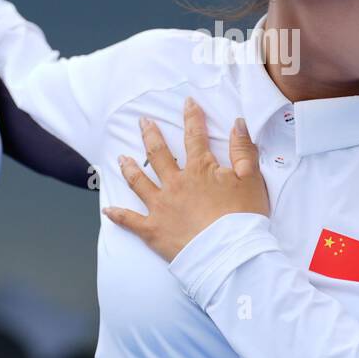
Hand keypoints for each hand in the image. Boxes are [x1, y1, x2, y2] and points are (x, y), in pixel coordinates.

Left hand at [103, 97, 269, 261]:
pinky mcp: (153, 230)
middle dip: (150, 134)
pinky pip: (130, 221)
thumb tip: (238, 123)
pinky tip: (107, 210)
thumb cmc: (243, 218)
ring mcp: (161, 206)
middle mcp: (175, 183)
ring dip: (129, 168)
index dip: (192, 117)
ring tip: (121, 158)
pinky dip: (117, 215)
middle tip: (142, 122)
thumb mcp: (251, 179)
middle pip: (159, 154)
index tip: (187, 103)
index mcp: (199, 169)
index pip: (194, 136)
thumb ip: (243, 149)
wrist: (229, 254)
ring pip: (139, 182)